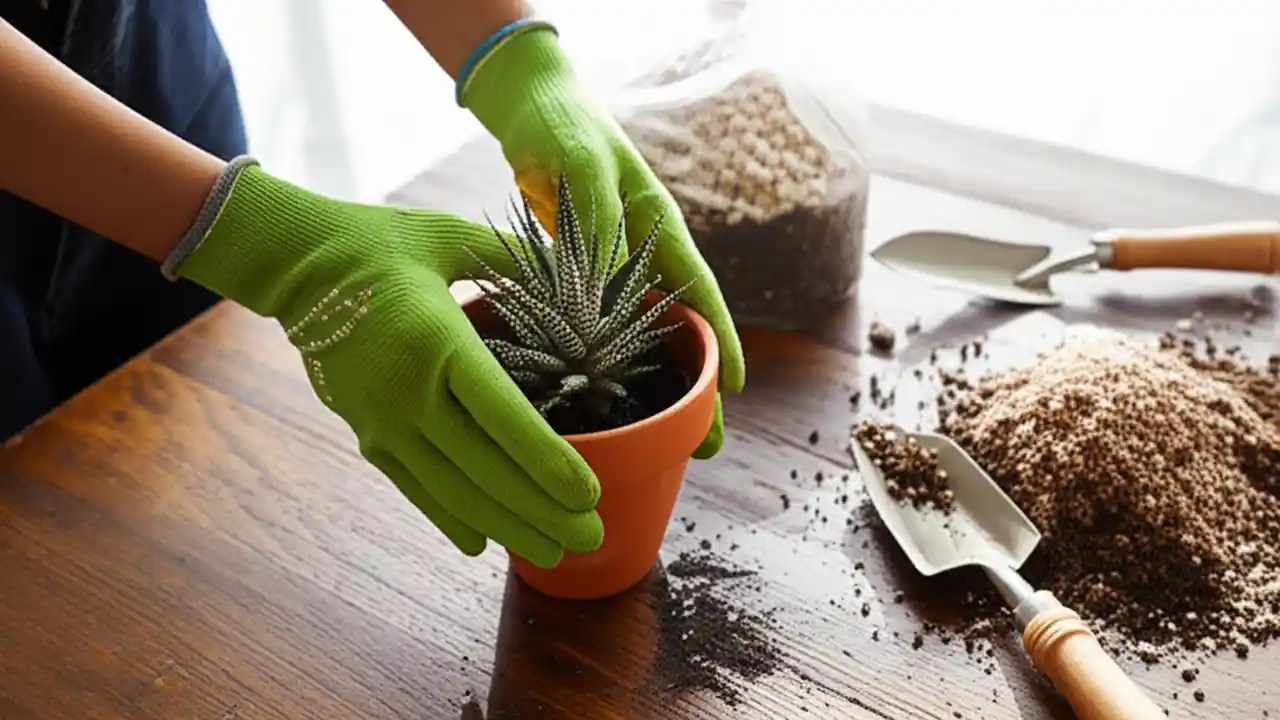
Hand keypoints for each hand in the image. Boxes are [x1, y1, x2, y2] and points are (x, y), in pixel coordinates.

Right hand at [173, 162, 602, 568]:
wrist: (295, 265)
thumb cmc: (382, 244)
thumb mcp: (451, 236)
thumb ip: (515, 260)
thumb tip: (579, 271)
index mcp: (439, 342)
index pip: (502, 415)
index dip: (547, 461)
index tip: (589, 495)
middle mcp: (409, 393)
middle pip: (485, 468)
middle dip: (542, 510)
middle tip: (591, 538)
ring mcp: (383, 421)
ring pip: (453, 490)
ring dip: (506, 525)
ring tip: (552, 552)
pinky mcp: (366, 436)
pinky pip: (415, 488)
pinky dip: (450, 518)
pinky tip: (482, 543)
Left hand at [461, 27, 744, 457]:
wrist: (527, 106)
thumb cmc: (562, 122)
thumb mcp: (582, 163)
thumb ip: (597, 219)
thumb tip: (608, 291)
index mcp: (658, 225)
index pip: (700, 291)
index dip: (721, 341)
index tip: (737, 388)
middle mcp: (641, 253)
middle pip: (676, 331)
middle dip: (695, 388)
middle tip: (708, 446)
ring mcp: (609, 268)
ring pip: (637, 340)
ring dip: (651, 390)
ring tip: (664, 445)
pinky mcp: (575, 275)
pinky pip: (592, 329)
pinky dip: (599, 368)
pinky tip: (597, 407)